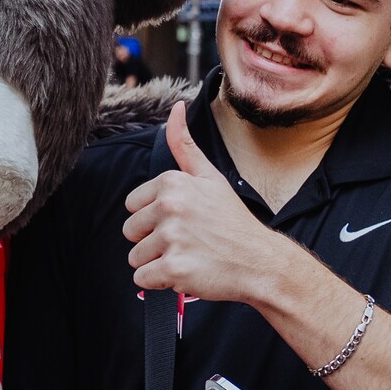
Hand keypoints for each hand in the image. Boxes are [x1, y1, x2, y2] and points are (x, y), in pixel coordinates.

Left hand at [123, 101, 276, 303]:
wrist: (260, 261)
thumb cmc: (232, 221)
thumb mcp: (210, 176)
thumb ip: (184, 144)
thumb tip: (176, 107)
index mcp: (172, 182)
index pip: (132, 206)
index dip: (154, 217)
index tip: (183, 220)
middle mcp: (170, 207)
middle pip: (130, 231)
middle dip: (153, 241)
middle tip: (187, 241)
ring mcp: (172, 238)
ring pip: (135, 257)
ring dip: (157, 262)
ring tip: (188, 256)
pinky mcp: (173, 268)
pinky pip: (142, 278)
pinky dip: (160, 282)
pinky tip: (186, 272)